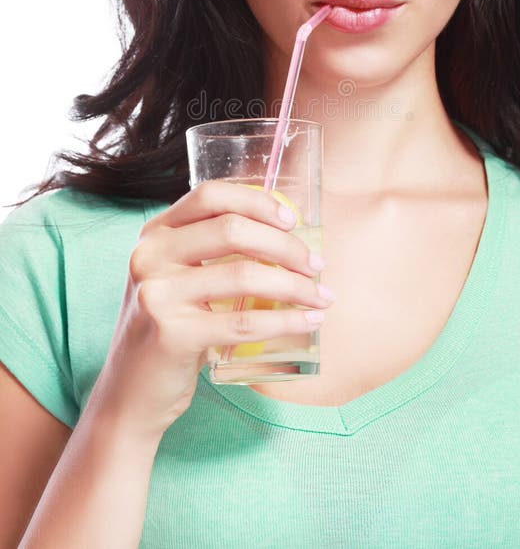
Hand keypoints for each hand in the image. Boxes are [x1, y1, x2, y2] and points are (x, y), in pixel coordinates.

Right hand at [89, 181, 332, 440]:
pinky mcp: (172, 334)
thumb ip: (210, 250)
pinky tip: (309, 321)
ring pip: (244, 275)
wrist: (130, 392)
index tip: (293, 219)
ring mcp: (157, 294)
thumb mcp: (176, 278)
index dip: (257, 201)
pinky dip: (286, 320)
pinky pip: (244, 321)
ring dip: (295, 285)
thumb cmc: (169, 329)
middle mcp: (149, 256)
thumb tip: (285, 232)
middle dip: (286, 245)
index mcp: (154, 233)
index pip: (210, 195)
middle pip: (232, 229)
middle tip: (316, 264)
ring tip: (321, 296)